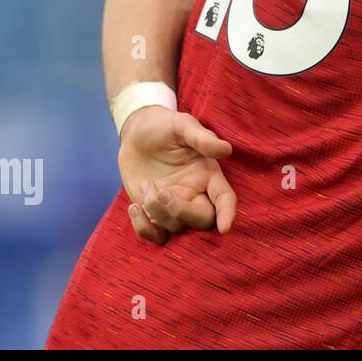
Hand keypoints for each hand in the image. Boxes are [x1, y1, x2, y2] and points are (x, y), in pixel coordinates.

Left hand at [117, 105, 236, 244]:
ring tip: (146, 185)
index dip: (227, 213)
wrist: (136, 133)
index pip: (224, 198)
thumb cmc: (164, 126)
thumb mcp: (182, 125)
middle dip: (182, 212)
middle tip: (162, 192)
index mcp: (208, 175)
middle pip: (201, 219)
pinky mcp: (153, 214)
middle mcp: (195, 194)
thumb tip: (226, 150)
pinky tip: (134, 207)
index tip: (224, 227)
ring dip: (157, 212)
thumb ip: (202, 138)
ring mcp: (174, 207)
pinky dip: (144, 229)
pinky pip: (155, 235)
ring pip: (176, 227)